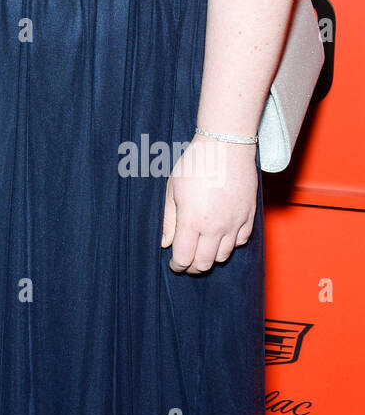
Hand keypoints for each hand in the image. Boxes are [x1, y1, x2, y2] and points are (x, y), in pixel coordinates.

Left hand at [160, 135, 256, 273]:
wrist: (225, 147)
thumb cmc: (194, 164)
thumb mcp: (172, 189)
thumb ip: (168, 220)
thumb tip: (165, 244)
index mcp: (192, 221)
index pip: (184, 258)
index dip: (177, 265)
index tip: (174, 264)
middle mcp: (215, 227)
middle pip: (204, 263)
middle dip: (193, 267)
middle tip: (187, 262)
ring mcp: (234, 223)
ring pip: (224, 256)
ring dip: (211, 257)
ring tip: (203, 249)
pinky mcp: (249, 216)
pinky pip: (241, 241)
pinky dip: (230, 245)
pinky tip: (222, 237)